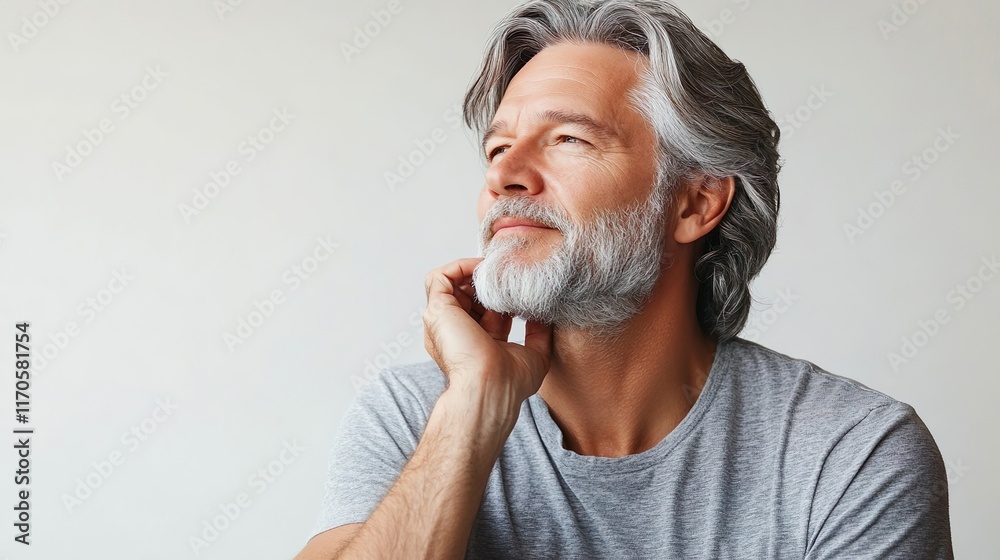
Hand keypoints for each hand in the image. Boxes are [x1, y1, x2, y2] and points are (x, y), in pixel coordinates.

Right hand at [423, 257, 552, 408]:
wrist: (492, 387)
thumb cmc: (510, 382)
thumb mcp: (535, 354)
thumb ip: (539, 333)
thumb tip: (544, 315)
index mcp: (474, 342)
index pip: (484, 310)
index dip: (501, 295)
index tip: (518, 286)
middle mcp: (455, 331)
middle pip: (467, 295)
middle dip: (488, 282)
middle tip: (509, 275)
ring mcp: (443, 321)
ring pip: (451, 284)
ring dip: (473, 272)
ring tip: (496, 270)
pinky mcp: (437, 310)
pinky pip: (440, 278)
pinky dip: (460, 267)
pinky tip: (483, 269)